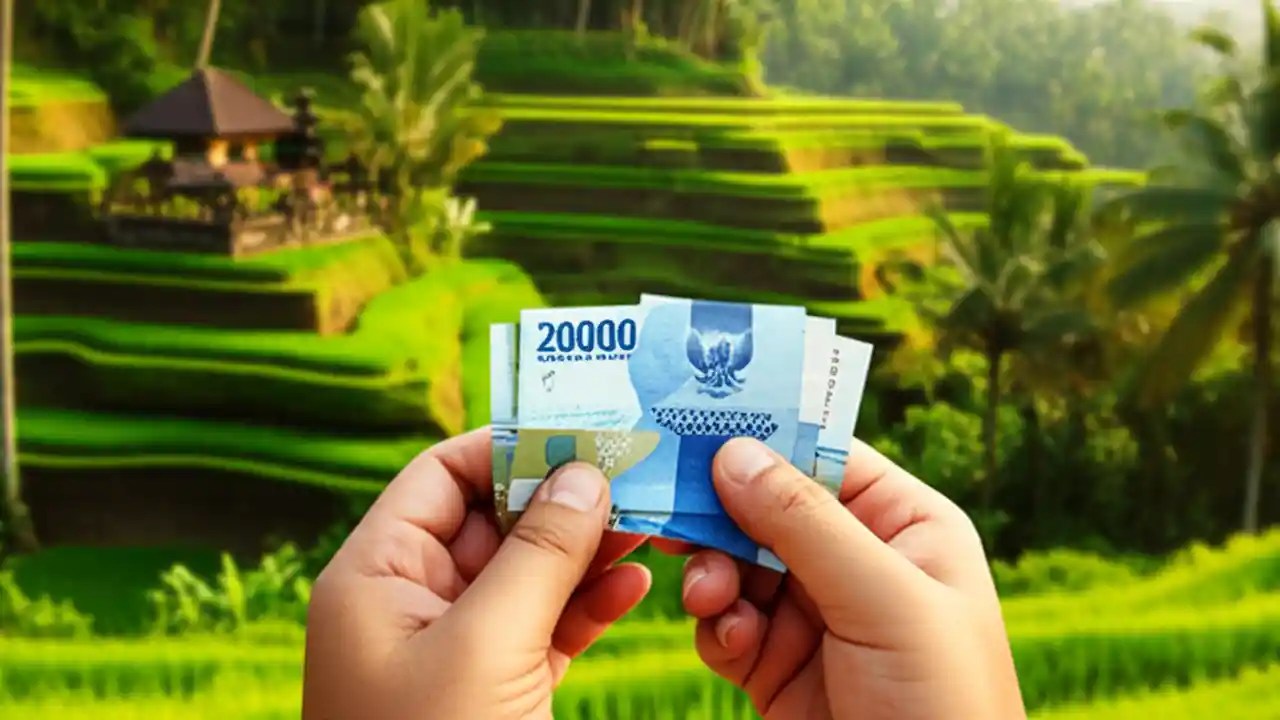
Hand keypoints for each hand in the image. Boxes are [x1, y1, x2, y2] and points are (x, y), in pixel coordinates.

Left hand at [302, 427, 650, 719]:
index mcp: (375, 577)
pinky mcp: (493, 691)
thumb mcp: (487, 646)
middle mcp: (409, 604)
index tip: (586, 430)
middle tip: (637, 471)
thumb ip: (539, 553)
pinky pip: (543, 627)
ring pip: (527, 574)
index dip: (511, 447)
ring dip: (587, 549)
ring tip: (651, 523)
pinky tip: (635, 586)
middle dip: (564, 497)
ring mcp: (453, 650)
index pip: (442, 477)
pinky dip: (587, 605)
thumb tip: (584, 472)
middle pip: (493, 521)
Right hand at [656, 437, 1024, 719]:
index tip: (692, 420)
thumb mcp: (885, 600)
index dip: (762, 436)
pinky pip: (727, 623)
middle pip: (766, 508)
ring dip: (713, 575)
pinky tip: (732, 644)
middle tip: (668, 509)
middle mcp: (858, 561)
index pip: (824, 456)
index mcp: (905, 526)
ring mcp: (815, 614)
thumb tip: (733, 451)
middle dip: (721, 513)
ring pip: (736, 564)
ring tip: (710, 595)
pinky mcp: (778, 665)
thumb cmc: (943, 700)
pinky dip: (718, 628)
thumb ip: (807, 523)